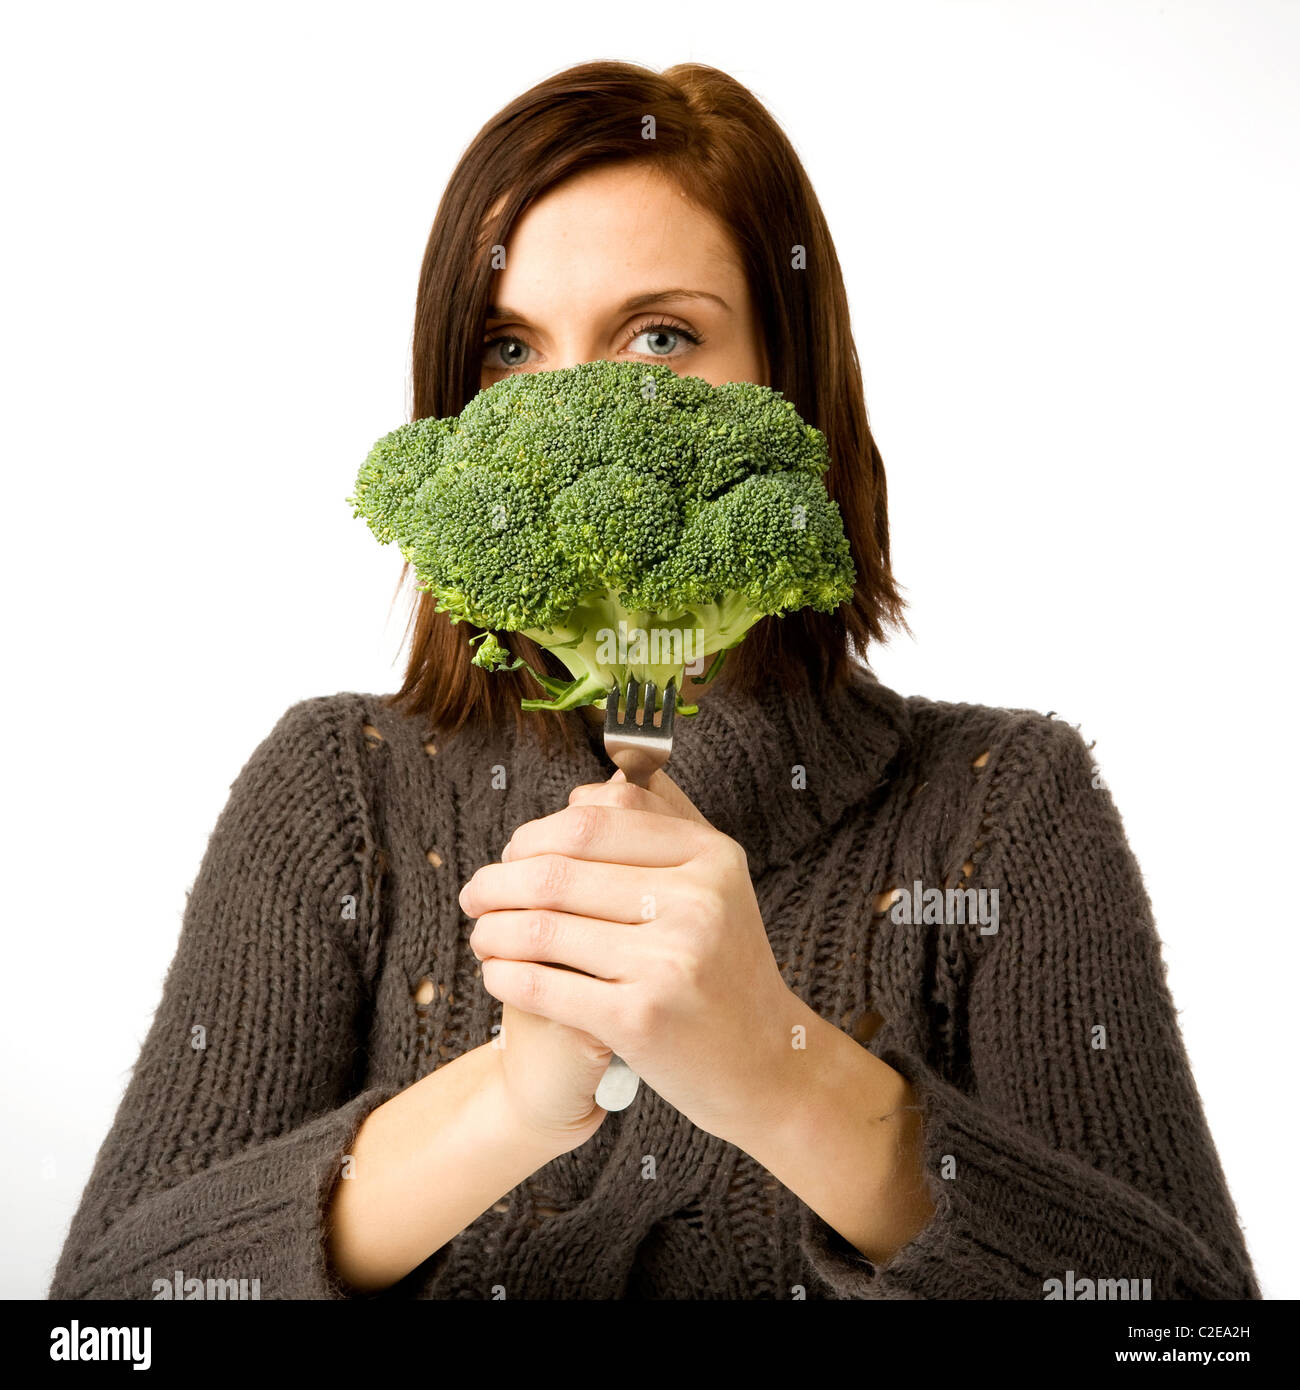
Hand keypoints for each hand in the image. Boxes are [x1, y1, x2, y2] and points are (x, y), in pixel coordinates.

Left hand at [462, 769, 804, 1146]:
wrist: (765, 1064)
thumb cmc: (725, 966)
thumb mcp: (716, 881)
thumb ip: (662, 822)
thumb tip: (596, 781)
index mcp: (710, 856)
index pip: (592, 822)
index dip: (534, 834)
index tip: (511, 853)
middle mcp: (697, 902)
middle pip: (559, 872)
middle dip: (499, 881)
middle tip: (476, 893)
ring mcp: (670, 962)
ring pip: (542, 929)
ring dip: (492, 929)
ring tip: (481, 934)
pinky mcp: (640, 1020)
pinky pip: (543, 985)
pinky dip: (505, 976)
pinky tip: (496, 974)